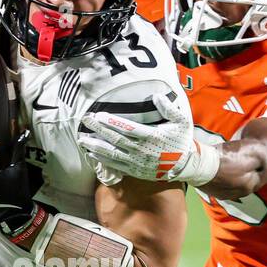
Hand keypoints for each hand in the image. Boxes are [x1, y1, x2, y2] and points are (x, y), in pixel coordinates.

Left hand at [79, 91, 218, 185]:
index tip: (99, 115)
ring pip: (113, 154)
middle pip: (116, 139)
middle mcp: (142, 150)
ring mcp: (137, 162)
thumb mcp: (181, 122)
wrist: (184, 165)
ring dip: (96, 146)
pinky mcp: (135, 171)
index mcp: (152, 136)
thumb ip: (169, 108)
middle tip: (86, 121)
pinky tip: (92, 154)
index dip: (113, 122)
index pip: (128, 128)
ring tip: (82, 140)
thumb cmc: (181, 140)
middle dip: (99, 130)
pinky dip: (103, 160)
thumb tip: (157, 96)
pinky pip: (116, 165)